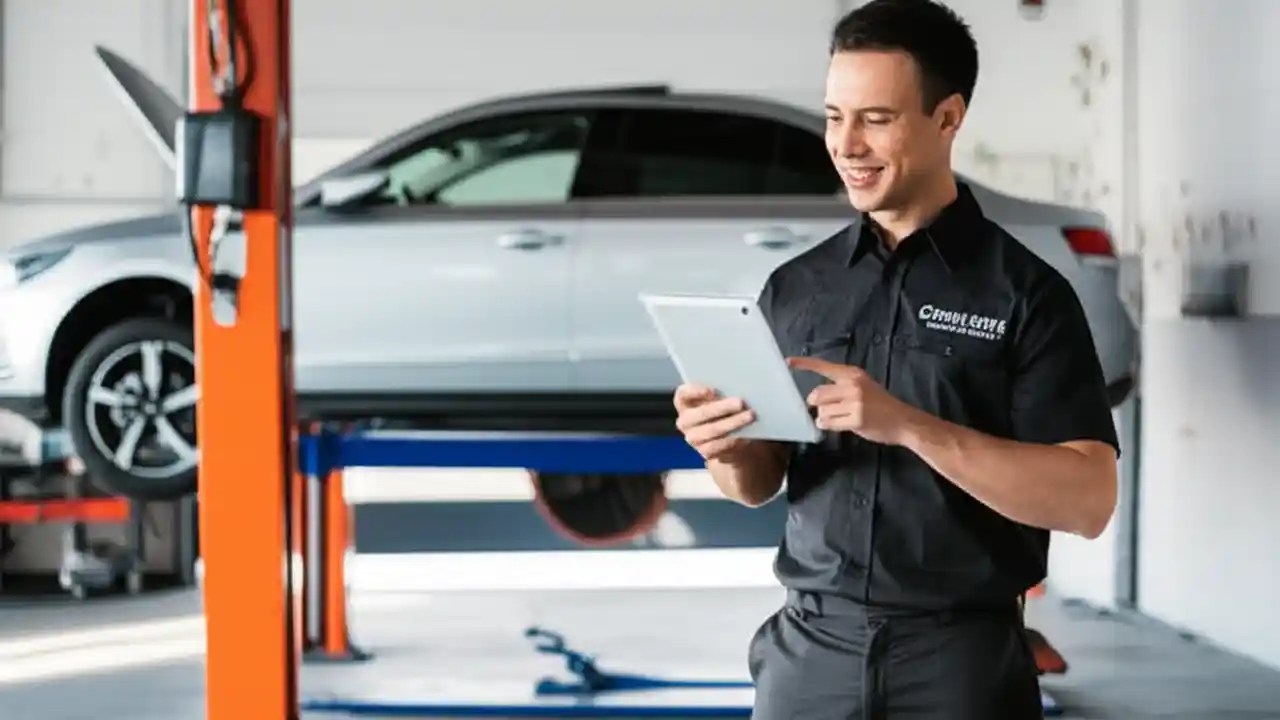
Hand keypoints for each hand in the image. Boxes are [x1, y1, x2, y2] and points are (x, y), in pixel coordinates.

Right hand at [673, 383, 755, 460]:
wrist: (730, 438)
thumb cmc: (724, 410)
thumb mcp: (720, 399)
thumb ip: (722, 394)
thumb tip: (736, 390)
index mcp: (684, 402)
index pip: (683, 394)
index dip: (695, 391)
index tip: (712, 390)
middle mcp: (685, 421)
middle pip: (701, 413)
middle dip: (722, 407)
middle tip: (741, 402)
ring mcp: (693, 438)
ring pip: (712, 430)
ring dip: (733, 423)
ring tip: (750, 416)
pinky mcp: (705, 452)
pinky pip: (719, 446)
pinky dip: (734, 439)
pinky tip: (747, 434)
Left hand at [787, 356, 917, 445]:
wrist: (903, 420)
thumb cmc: (881, 404)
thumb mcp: (864, 386)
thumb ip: (842, 386)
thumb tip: (816, 396)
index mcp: (853, 374)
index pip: (824, 367)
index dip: (805, 364)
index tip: (788, 362)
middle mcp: (853, 385)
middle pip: (817, 394)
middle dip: (815, 404)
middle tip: (823, 408)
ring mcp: (855, 403)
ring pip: (822, 410)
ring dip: (823, 416)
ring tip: (836, 418)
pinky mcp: (856, 420)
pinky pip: (829, 423)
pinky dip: (827, 425)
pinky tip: (834, 424)